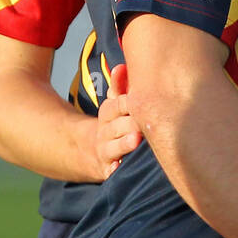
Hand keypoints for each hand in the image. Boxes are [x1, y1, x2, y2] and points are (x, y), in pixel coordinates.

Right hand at [91, 63, 141, 178]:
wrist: (93, 151)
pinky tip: (118, 167)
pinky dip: (113, 169)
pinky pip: (109, 170)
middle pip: (116, 125)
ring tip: (136, 139)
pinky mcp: (107, 170)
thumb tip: (121, 66)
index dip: (128, 103)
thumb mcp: (115, 104)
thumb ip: (119, 86)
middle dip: (130, 123)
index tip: (142, 100)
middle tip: (144, 121)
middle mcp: (104, 132)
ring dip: (124, 144)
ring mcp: (104, 151)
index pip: (116, 105)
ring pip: (113, 147)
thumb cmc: (116, 123)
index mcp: (108, 113)